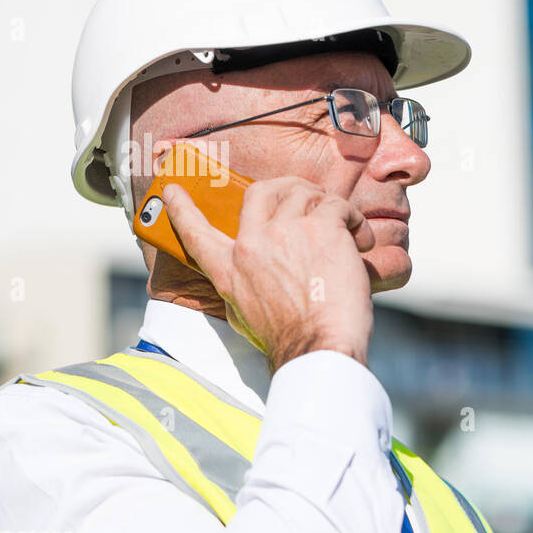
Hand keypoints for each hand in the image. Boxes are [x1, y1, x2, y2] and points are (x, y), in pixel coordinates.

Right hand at [162, 176, 375, 370]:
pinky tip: (360, 240)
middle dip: (288, 186)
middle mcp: (251, 244)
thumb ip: (240, 286)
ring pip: (304, 193)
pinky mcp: (321, 229)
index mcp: (228, 269)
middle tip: (309, 196)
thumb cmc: (289, 339)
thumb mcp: (243, 315)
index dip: (181, 209)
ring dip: (328, 205)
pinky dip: (353, 218)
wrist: (318, 346)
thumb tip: (248, 274)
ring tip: (346, 229)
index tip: (172, 191)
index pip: (195, 232)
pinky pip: (337, 205)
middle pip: (262, 191)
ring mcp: (285, 232)